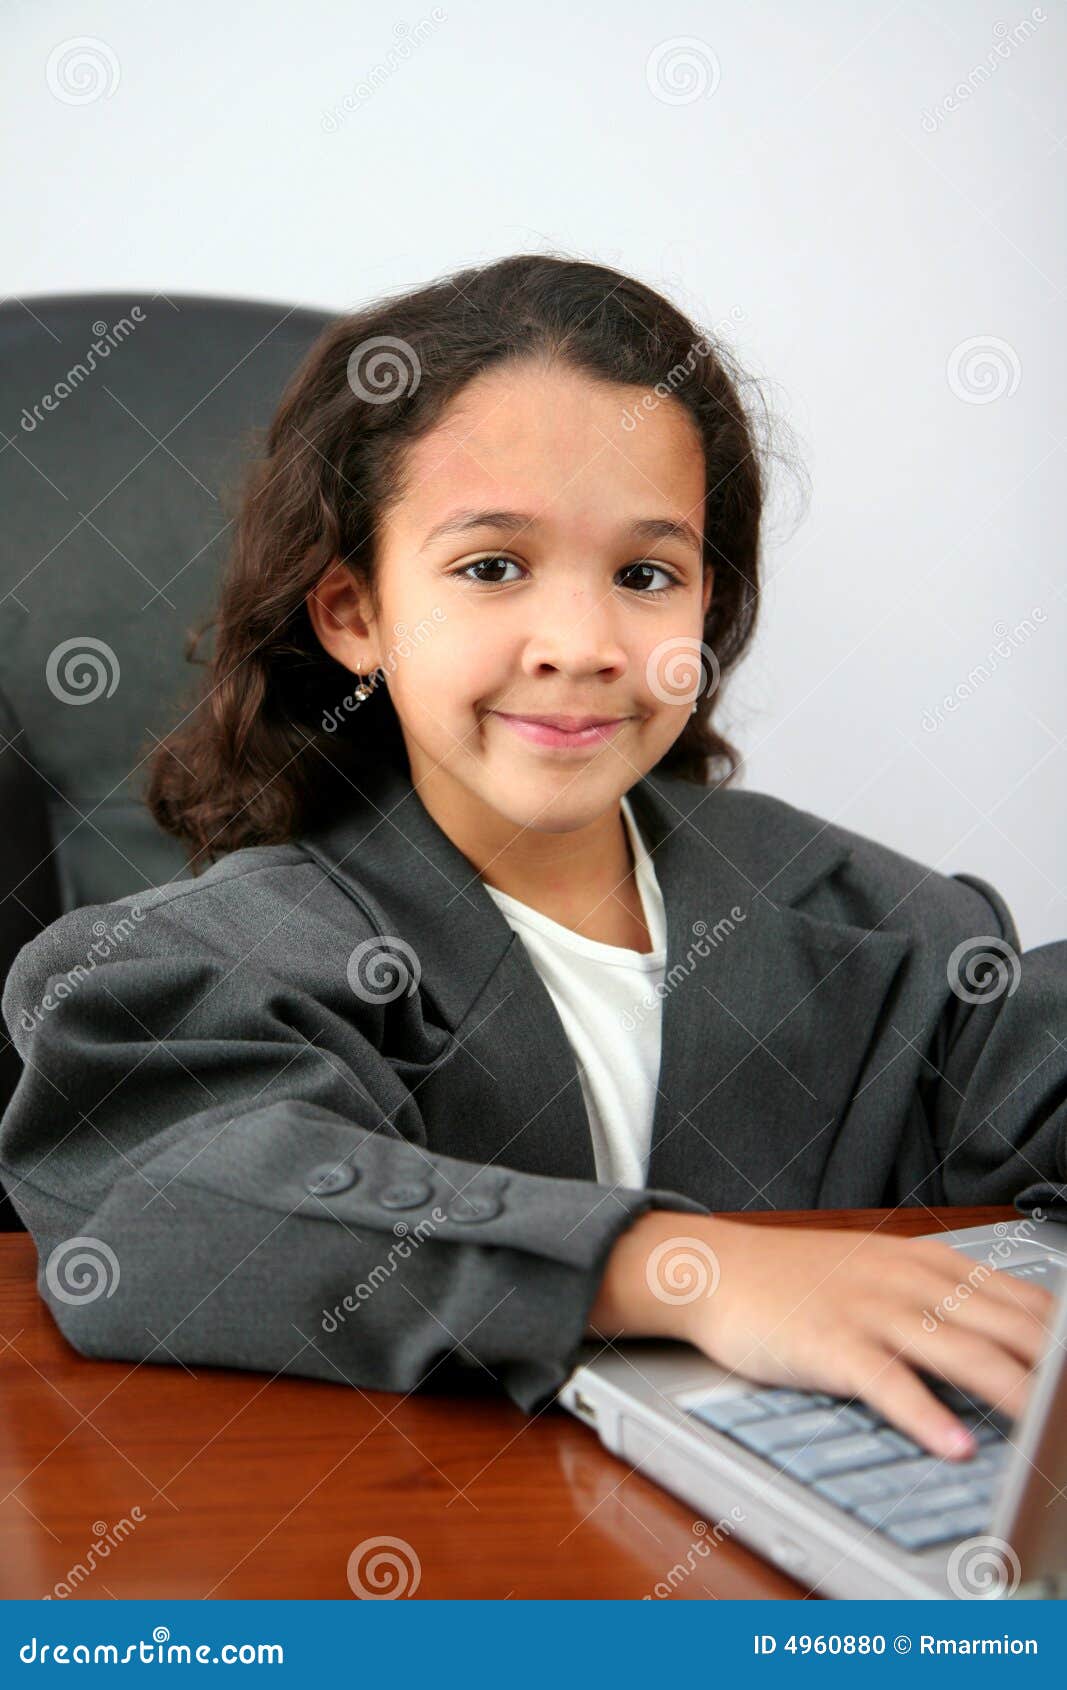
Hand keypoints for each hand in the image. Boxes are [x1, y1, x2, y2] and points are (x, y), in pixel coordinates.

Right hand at [671, 1219, 1055, 1458]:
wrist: (719, 1268)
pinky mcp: (830, 1343)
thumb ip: (946, 1300)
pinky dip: (925, 1416)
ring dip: (1014, 1393)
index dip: (1062, 1340)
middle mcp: (909, 1283)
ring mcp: (870, 1311)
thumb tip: (1015, 1341)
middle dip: (1052, 1368)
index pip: (1023, 1302)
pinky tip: (954, 1444)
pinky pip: (887, 1382)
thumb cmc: (802, 1280)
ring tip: (1048, 1427)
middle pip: (1005, 1328)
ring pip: (960, 1352)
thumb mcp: (885, 1274)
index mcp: (930, 1264)